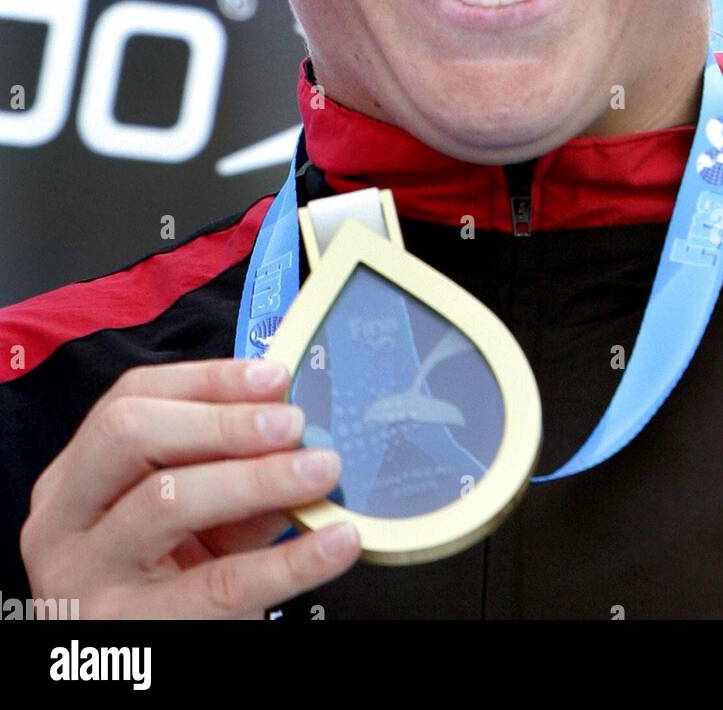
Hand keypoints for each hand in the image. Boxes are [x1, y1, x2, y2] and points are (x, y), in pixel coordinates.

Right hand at [20, 358, 360, 618]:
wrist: (133, 669)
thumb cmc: (163, 583)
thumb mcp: (187, 520)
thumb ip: (230, 469)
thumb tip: (298, 428)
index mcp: (74, 479)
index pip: (130, 399)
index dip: (207, 380)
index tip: (276, 376)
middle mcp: (64, 522)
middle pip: (131, 435)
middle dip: (222, 421)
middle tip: (293, 425)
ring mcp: (87, 578)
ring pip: (169, 500)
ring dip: (258, 477)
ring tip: (320, 470)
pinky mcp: (131, 631)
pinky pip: (220, 586)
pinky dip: (289, 561)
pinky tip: (334, 542)